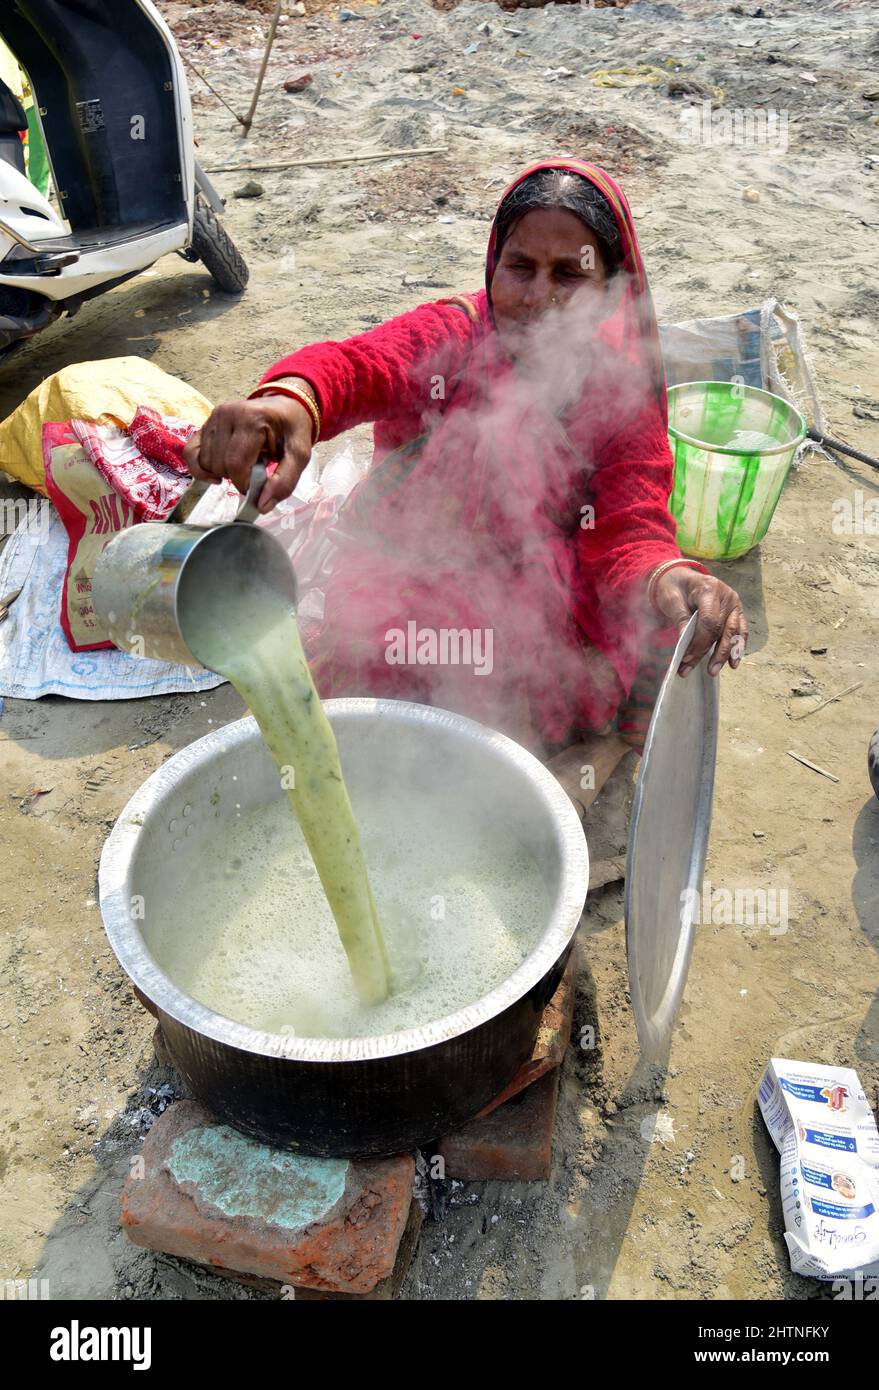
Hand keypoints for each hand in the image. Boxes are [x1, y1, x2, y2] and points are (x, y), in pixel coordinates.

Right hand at [182, 387, 314, 513]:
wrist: (284, 407)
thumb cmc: (291, 430)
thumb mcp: (300, 455)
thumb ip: (284, 481)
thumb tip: (262, 506)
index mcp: (251, 418)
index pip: (235, 463)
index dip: (245, 483)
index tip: (260, 484)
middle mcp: (226, 414)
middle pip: (219, 464)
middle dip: (236, 478)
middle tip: (256, 469)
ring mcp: (212, 418)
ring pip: (206, 462)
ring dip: (223, 473)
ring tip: (244, 463)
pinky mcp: (204, 425)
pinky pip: (191, 453)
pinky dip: (200, 469)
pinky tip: (216, 475)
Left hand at [652, 567, 747, 677]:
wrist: (680, 577)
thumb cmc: (674, 587)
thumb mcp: (671, 600)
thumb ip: (680, 620)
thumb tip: (686, 644)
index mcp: (709, 588)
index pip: (709, 621)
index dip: (699, 642)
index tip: (687, 658)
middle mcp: (727, 595)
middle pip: (722, 629)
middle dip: (711, 653)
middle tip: (702, 671)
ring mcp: (734, 603)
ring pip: (734, 632)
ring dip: (725, 654)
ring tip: (714, 671)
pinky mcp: (737, 612)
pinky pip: (740, 631)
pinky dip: (737, 647)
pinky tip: (732, 663)